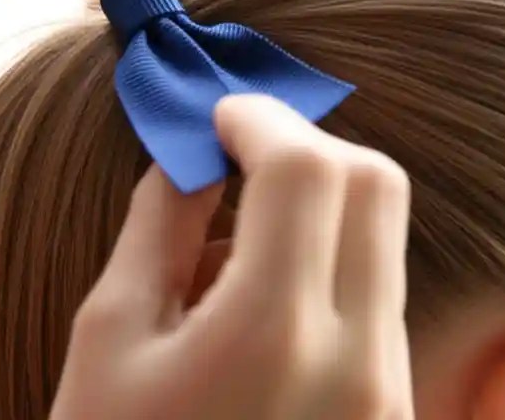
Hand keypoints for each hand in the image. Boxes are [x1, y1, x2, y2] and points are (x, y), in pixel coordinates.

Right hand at [51, 95, 414, 419]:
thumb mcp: (110, 340)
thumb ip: (157, 226)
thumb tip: (191, 153)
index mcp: (273, 331)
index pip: (306, 167)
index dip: (260, 119)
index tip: (219, 115)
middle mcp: (357, 358)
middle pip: (374, 185)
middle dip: (306, 146)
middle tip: (238, 155)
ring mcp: (387, 392)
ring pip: (382, 240)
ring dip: (317, 205)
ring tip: (229, 244)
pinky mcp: (394, 413)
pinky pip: (379, 298)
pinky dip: (329, 263)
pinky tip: (255, 300)